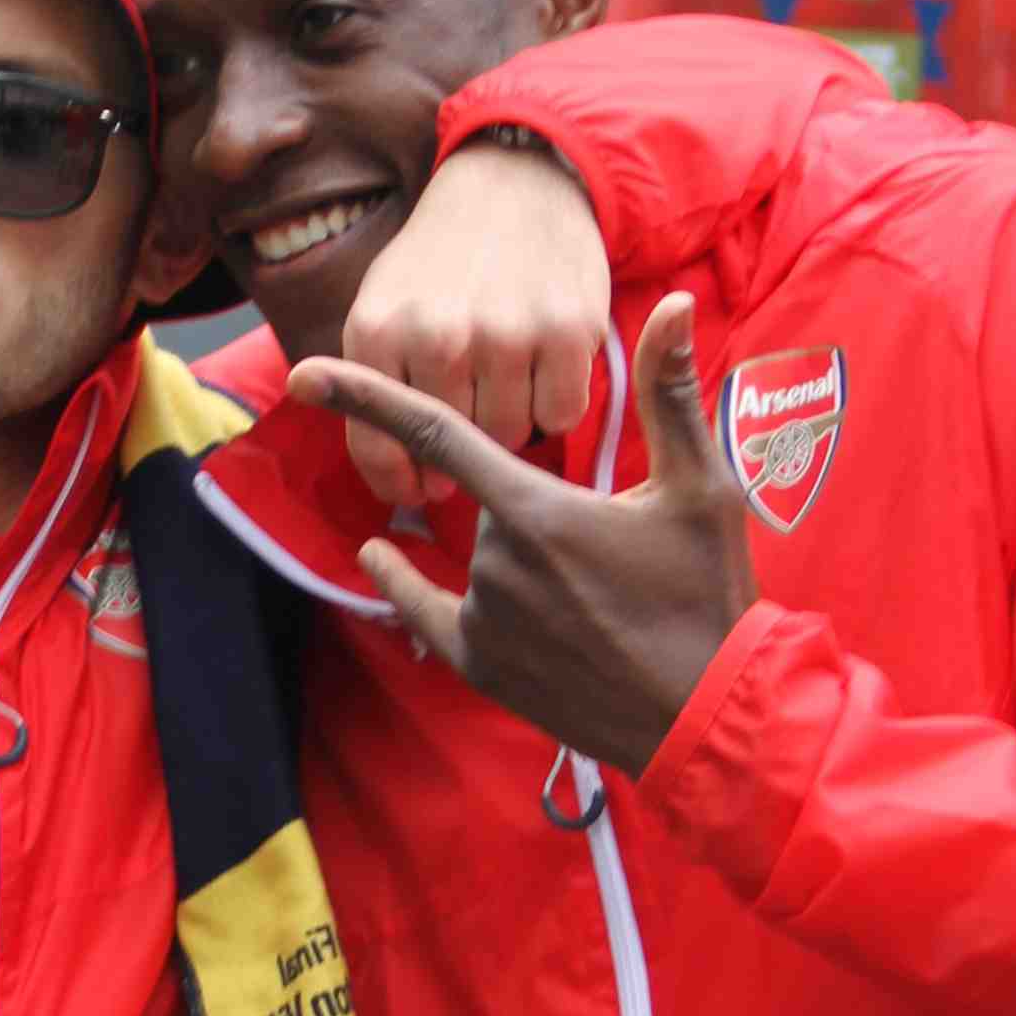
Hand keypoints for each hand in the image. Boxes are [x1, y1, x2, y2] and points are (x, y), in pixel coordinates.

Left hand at [294, 292, 753, 777]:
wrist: (710, 715)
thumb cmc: (708, 595)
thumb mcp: (702, 487)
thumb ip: (670, 391)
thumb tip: (678, 300)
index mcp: (538, 510)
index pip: (434, 433)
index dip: (365, 397)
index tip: (305, 373)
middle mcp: (496, 564)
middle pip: (487, 504)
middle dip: (536, 511)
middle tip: (614, 556)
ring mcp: (485, 621)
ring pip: (481, 557)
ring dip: (523, 560)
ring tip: (604, 601)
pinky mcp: (484, 666)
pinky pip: (429, 612)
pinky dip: (404, 584)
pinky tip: (378, 555)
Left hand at [335, 139, 612, 508]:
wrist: (515, 184)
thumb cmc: (442, 264)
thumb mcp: (382, 309)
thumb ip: (376, 394)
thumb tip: (403, 485)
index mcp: (377, 330)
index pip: (377, 448)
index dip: (400, 481)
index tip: (419, 486)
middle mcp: (437, 333)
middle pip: (450, 449)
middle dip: (461, 443)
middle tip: (475, 402)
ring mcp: (506, 332)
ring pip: (510, 436)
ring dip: (511, 419)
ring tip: (508, 371)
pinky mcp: (569, 329)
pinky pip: (562, 415)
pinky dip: (556, 400)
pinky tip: (545, 362)